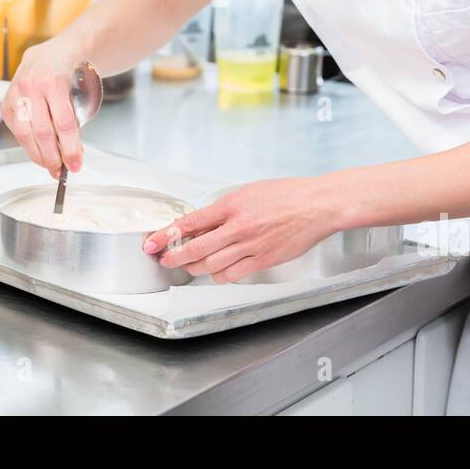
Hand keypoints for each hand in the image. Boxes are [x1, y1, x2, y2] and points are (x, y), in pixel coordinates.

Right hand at [0, 39, 84, 178]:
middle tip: (61, 172)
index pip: (63, 123)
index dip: (70, 148)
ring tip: (50, 166)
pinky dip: (28, 145)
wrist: (49, 56)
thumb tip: (72, 156)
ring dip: (38, 156)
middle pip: (42, 132)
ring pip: (24, 134)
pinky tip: (38, 151)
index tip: (76, 165)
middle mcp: (31, 87)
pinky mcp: (5, 103)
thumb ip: (74, 123)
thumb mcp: (77, 95)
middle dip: (53, 157)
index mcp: (54, 82)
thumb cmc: (68, 76)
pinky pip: (16, 131)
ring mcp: (15, 94)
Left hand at [142, 177, 342, 282]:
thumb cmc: (287, 195)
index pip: (191, 222)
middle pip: (196, 248)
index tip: (152, 241)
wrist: (317, 205)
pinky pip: (233, 274)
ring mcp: (251, 245)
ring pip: (212, 264)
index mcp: (232, 204)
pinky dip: (220, 276)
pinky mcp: (263, 260)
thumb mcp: (249, 192)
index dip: (167, 234)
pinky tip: (217, 272)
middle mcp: (239, 226)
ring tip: (188, 265)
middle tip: (164, 259)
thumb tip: (202, 223)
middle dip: (174, 257)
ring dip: (195, 267)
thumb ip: (225, 208)